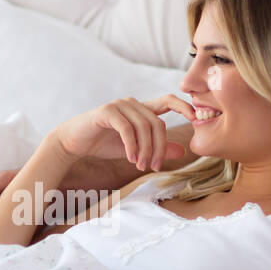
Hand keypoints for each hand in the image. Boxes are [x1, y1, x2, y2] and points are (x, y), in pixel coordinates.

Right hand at [51, 95, 194, 171]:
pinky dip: (132, 146)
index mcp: (141, 109)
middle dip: (159, 148)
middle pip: (158, 123)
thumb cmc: (103, 143)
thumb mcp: (135, 149)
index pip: (168, 102)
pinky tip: (130, 159)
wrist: (73, 143)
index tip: (196, 118)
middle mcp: (133, 103)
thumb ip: (156, 147)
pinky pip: (127, 129)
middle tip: (154, 167)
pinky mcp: (107, 112)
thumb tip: (182, 150)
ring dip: (145, 150)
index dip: (183, 106)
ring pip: (144, 127)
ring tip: (140, 166)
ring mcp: (120, 105)